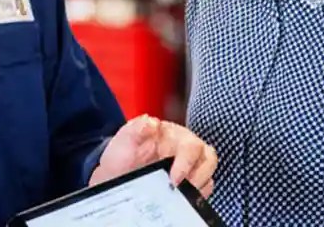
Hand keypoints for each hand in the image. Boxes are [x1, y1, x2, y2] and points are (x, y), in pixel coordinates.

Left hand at [90, 114, 217, 197]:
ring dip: (197, 187)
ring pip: (208, 176)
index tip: (174, 178)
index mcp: (174, 136)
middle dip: (197, 177)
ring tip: (179, 197)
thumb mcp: (124, 139)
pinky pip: (201, 192)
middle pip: (208, 160)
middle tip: (178, 189)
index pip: (192, 145)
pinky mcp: (189, 185)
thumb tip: (152, 123)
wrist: (115, 175)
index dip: (186, 162)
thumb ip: (137, 128)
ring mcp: (189, 168)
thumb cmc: (123, 155)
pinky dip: (194, 197)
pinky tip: (180, 201)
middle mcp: (186, 150)